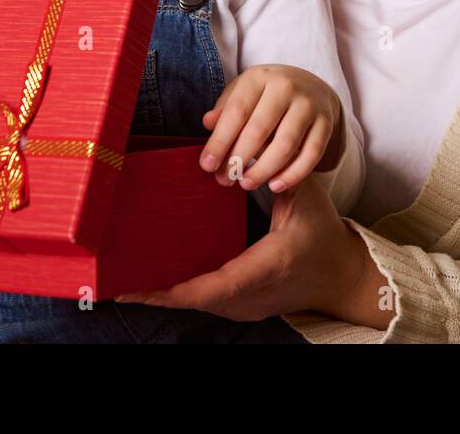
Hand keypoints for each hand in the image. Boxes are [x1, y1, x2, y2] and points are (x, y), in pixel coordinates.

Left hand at [115, 177, 390, 328]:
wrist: (342, 276)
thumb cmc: (324, 233)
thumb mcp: (306, 197)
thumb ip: (274, 172)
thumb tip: (240, 149)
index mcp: (270, 263)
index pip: (219, 283)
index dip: (178, 289)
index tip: (142, 288)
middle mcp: (256, 294)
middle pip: (199, 300)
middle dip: (157, 294)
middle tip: (117, 284)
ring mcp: (250, 307)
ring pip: (201, 306)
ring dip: (165, 297)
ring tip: (128, 284)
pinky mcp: (245, 309)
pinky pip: (209, 304)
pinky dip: (182, 295)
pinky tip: (157, 285)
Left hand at [198, 64, 342, 193]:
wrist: (311, 87)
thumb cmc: (266, 95)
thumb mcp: (243, 93)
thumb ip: (225, 109)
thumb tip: (208, 123)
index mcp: (259, 77)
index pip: (236, 112)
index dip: (220, 141)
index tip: (207, 165)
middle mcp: (286, 87)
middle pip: (259, 129)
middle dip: (238, 159)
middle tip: (225, 179)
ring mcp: (309, 105)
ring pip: (285, 145)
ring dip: (263, 170)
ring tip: (246, 183)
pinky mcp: (326, 123)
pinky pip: (311, 155)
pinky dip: (292, 175)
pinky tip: (274, 186)